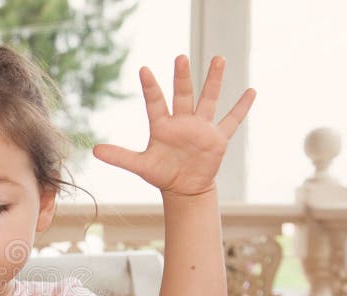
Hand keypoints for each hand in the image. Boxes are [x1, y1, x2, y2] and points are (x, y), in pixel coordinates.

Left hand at [93, 55, 255, 196]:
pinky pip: (231, 120)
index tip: (143, 69)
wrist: (184, 188)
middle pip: (183, 95)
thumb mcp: (140, 166)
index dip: (150, 87)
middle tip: (180, 57)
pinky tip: (251, 91)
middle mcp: (182, 122)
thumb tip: (94, 151)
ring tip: (219, 58)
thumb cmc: (161, 174)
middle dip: (182, 77)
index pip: (155, 102)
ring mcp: (201, 128)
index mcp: (162, 126)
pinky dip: (242, 107)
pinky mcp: (217, 138)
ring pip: (208, 99)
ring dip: (214, 80)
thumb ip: (120, 156)